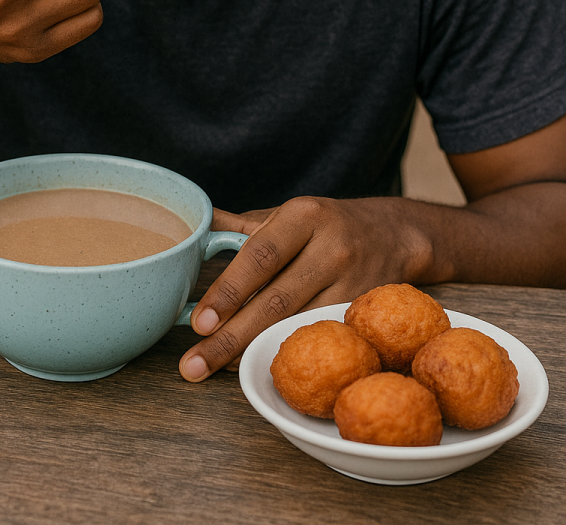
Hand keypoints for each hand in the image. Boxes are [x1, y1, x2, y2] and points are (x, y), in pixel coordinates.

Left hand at [178, 196, 430, 380]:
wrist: (395, 234)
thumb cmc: (326, 224)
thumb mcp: (287, 213)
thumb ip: (239, 226)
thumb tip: (190, 230)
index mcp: (304, 216)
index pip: (259, 256)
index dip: (228, 290)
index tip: (198, 321)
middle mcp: (331, 248)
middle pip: (275, 300)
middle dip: (231, 336)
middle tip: (194, 362)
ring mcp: (352, 284)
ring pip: (297, 326)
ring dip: (253, 351)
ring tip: (214, 369)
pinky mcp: (364, 313)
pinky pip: (320, 339)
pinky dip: (287, 355)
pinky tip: (259, 365)